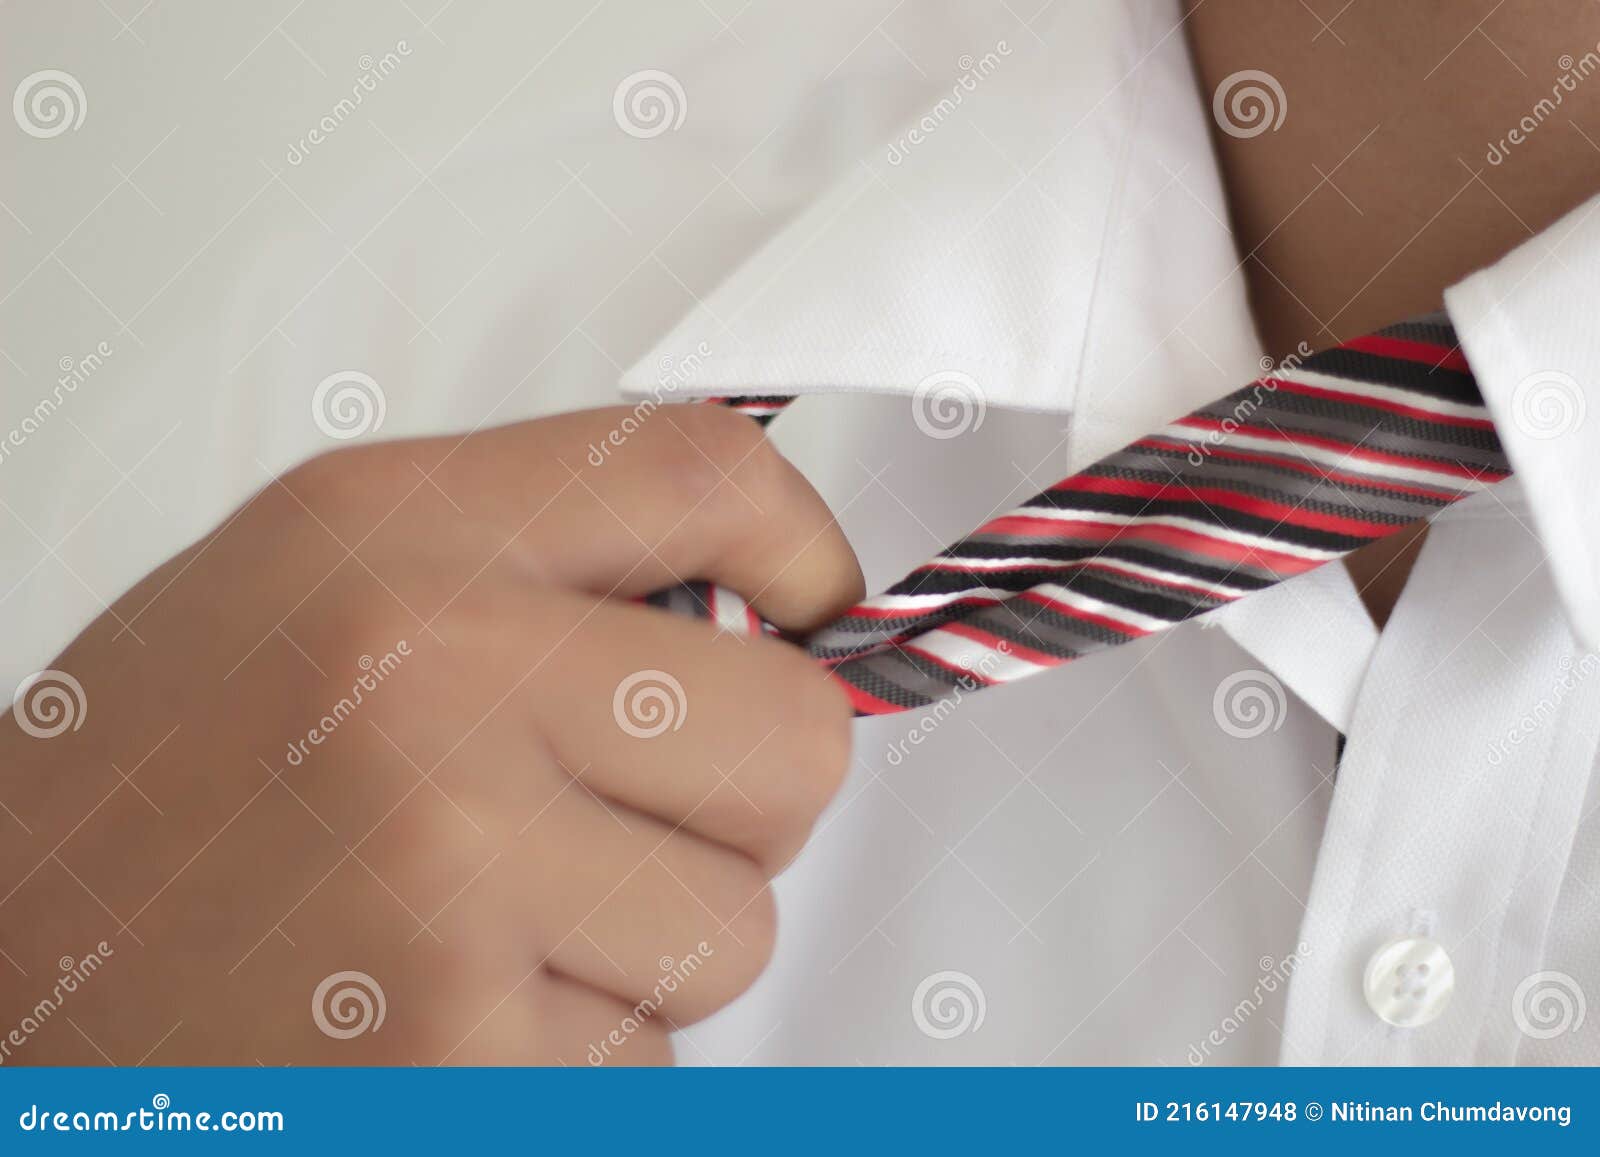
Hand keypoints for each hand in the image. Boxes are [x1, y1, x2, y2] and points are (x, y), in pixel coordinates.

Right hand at [0, 405, 861, 1064]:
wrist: (2, 968)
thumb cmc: (170, 774)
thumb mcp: (322, 573)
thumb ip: (546, 554)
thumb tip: (771, 608)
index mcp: (397, 537)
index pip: (709, 478)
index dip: (806, 553)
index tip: (806, 614)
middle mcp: (432, 685)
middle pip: (795, 742)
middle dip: (740, 801)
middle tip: (611, 815)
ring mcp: (450, 881)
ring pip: (735, 929)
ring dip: (645, 947)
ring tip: (482, 926)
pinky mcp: (460, 1060)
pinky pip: (650, 1064)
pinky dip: (574, 1054)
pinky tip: (439, 1012)